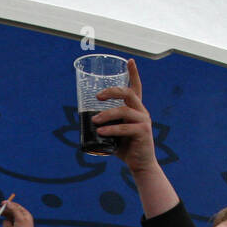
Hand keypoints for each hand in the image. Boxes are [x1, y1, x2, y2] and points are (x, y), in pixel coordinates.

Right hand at [0, 199, 36, 226]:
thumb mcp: (19, 219)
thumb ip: (13, 210)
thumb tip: (7, 202)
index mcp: (25, 215)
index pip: (15, 207)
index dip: (8, 204)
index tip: (2, 203)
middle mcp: (20, 220)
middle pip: (8, 213)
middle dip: (1, 212)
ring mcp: (14, 226)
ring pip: (4, 222)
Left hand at [95, 59, 161, 174]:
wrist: (141, 165)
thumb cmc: (126, 148)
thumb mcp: (114, 133)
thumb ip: (105, 124)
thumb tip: (83, 121)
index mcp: (136, 109)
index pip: (136, 87)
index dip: (133, 73)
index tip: (129, 60)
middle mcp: (142, 112)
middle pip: (129, 93)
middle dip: (112, 91)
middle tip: (98, 97)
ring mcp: (144, 121)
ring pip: (124, 110)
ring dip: (107, 114)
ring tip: (94, 121)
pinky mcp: (143, 132)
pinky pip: (125, 127)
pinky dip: (111, 129)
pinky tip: (101, 132)